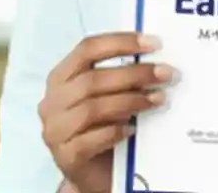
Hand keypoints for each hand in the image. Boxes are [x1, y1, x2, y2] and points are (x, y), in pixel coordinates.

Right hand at [39, 33, 171, 192]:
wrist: (92, 174)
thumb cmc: (101, 128)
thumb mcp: (108, 97)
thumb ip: (122, 78)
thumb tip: (157, 61)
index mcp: (61, 77)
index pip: (87, 49)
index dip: (121, 42)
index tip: (154, 43)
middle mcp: (53, 101)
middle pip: (92, 79)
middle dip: (134, 74)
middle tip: (165, 74)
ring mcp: (55, 130)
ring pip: (92, 108)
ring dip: (129, 101)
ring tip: (158, 99)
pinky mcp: (65, 156)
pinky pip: (91, 140)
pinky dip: (115, 131)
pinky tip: (134, 130)